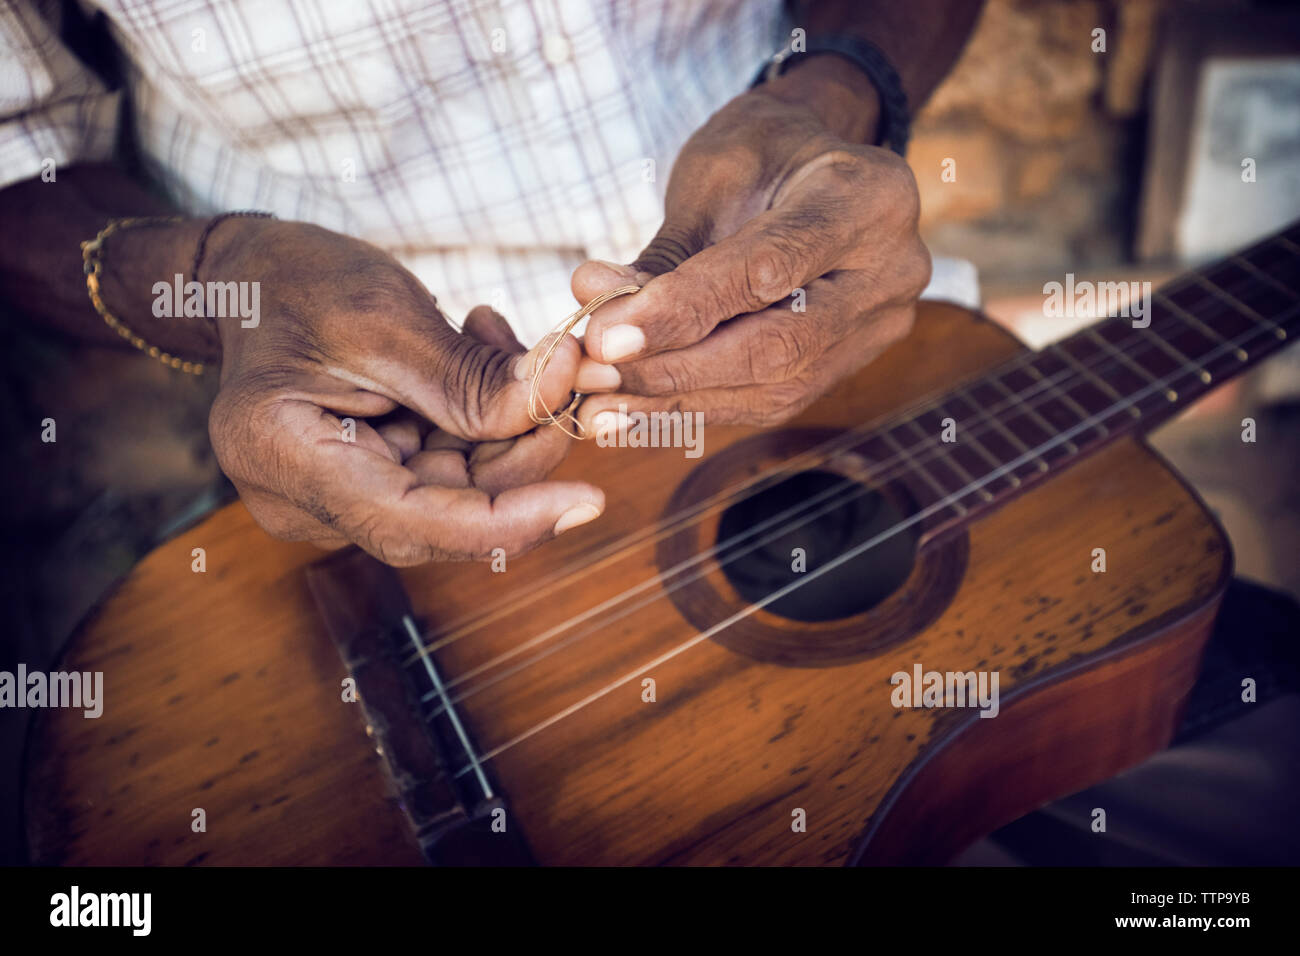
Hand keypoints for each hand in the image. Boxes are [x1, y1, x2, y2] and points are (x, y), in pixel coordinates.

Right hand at [204, 220, 603, 565]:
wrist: (255, 275)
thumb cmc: (297, 281)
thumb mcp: (382, 315)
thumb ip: (466, 378)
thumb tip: (557, 399)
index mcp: (281, 457)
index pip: (411, 522)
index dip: (508, 522)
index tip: (589, 499)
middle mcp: (305, 498)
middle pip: (445, 510)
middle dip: (524, 453)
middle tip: (576, 377)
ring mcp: (339, 495)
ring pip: (459, 489)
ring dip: (512, 426)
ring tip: (528, 346)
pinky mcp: (371, 479)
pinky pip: (451, 467)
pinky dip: (487, 419)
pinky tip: (496, 355)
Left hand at [570, 84, 930, 429]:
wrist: (817, 168)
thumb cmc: (763, 156)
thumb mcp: (712, 178)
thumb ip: (663, 251)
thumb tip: (592, 300)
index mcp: (869, 197)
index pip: (768, 268)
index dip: (684, 310)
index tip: (606, 336)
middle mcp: (891, 269)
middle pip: (778, 345)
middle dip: (675, 369)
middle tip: (592, 378)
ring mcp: (880, 324)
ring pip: (775, 387)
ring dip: (676, 402)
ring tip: (598, 408)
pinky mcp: (852, 362)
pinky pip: (772, 401)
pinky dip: (697, 409)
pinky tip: (635, 415)